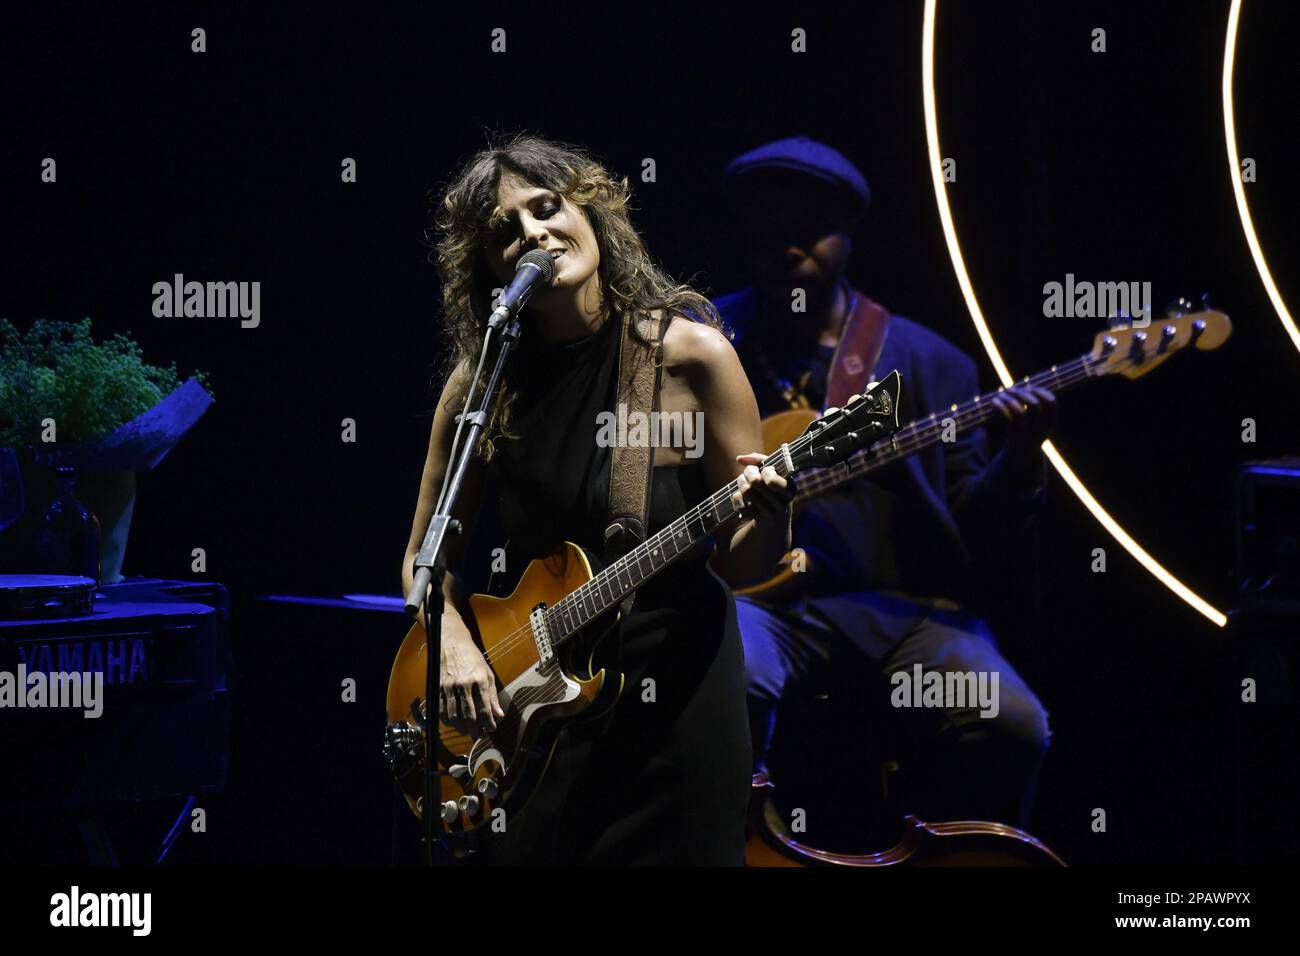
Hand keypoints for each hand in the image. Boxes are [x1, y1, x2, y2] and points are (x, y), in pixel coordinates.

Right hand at [438, 615, 504, 737]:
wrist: (452, 643)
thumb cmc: (472, 657)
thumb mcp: (488, 673)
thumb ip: (492, 695)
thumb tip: (498, 714)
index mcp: (479, 681)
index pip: (485, 709)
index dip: (489, 723)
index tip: (492, 729)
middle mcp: (464, 685)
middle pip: (469, 716)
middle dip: (476, 729)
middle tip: (480, 734)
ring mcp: (450, 687)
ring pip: (455, 716)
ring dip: (462, 728)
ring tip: (469, 731)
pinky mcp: (439, 688)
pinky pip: (442, 710)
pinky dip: (449, 721)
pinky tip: (455, 724)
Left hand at [732, 452, 794, 520]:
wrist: (774, 517)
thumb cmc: (772, 486)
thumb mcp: (772, 471)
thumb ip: (758, 460)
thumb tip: (739, 459)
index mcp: (790, 490)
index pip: (771, 481)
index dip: (765, 471)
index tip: (766, 470)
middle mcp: (781, 504)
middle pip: (755, 482)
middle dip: (748, 472)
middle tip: (749, 473)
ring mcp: (768, 513)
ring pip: (746, 490)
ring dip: (741, 481)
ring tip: (744, 482)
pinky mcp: (755, 519)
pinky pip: (739, 503)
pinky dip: (736, 497)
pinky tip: (742, 497)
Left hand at [992, 383, 1055, 466]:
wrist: (1022, 458)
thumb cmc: (1028, 432)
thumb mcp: (1037, 421)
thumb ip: (1034, 407)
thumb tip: (1023, 387)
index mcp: (1049, 423)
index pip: (1052, 403)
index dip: (1041, 391)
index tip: (1029, 387)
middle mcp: (1041, 428)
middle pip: (1035, 405)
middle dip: (1022, 393)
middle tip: (1011, 390)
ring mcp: (1028, 433)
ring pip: (1019, 412)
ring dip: (1008, 400)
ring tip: (1001, 395)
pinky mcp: (1015, 437)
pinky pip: (1007, 420)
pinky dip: (1000, 408)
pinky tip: (994, 402)